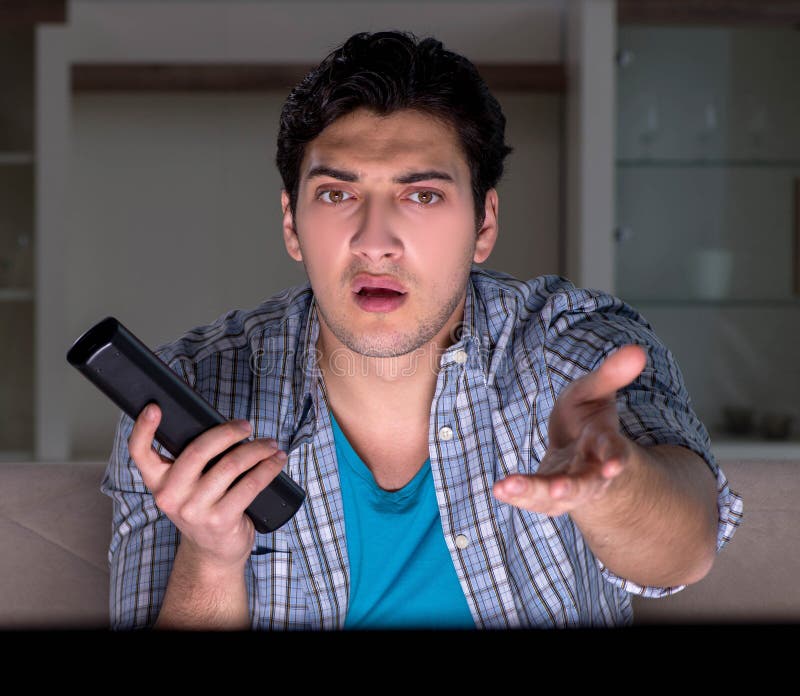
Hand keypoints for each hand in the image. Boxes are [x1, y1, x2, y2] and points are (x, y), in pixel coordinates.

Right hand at [127, 403, 287, 570]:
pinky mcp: (221, 519)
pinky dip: (268, 468)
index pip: (140, 452)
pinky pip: (250, 484)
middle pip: (199, 450)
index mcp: (158, 481)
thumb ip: (193, 460)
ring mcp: (195, 509)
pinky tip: (276, 461)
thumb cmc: (204, 507)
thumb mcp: (187, 487)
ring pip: (231, 465)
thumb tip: (225, 426)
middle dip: (228, 432)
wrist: (213, 552)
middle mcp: (171, 496)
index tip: (154, 408)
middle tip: (246, 426)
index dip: (143, 429)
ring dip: (257, 449)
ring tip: (270, 444)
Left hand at [493, 344, 646, 515]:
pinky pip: (530, 498)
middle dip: (572, 487)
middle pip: (584, 484)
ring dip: (533, 492)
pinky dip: (516, 494)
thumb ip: (611, 375)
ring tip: (508, 486)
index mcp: (604, 444)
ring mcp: (565, 485)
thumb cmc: (588, 419)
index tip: (614, 466)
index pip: (614, 452)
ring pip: (553, 496)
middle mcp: (588, 471)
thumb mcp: (595, 392)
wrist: (577, 450)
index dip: (615, 458)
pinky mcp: (543, 493)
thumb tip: (636, 350)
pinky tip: (499, 489)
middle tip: (560, 490)